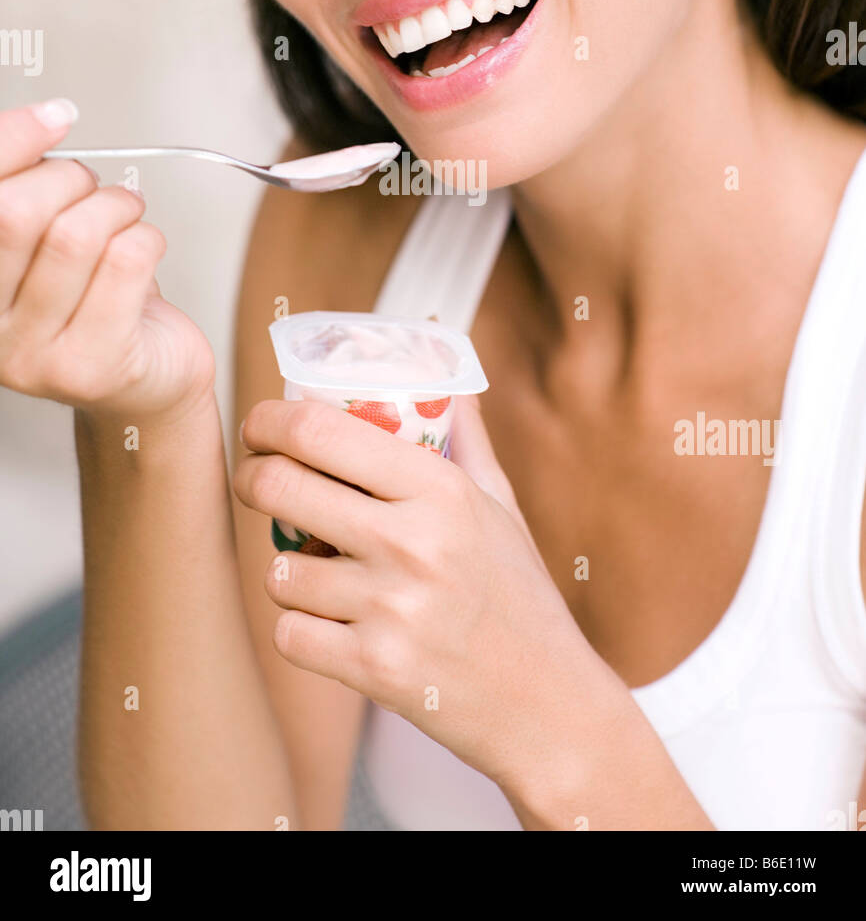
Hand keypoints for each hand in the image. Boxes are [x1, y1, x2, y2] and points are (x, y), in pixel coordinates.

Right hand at [0, 100, 214, 419]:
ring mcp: (27, 356)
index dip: (13, 141)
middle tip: (95, 191)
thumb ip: (26, 185)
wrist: (142, 382)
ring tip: (126, 217)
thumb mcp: (45, 237)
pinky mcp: (86, 367)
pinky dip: (147, 238)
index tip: (55, 118)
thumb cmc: (93, 301)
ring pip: (76, 236)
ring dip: (117, 208)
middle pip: (16, 214)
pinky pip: (125, 263)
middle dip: (71, 181)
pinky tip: (145, 251)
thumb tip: (45, 119)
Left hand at [234, 393, 586, 785]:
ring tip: (315, 571)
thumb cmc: (519, 596)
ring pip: (277, 570)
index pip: (322, 431)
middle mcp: (413, 542)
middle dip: (252, 477)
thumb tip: (446, 382)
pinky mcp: (374, 669)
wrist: (548, 704)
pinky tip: (331, 626)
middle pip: (281, 486)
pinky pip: (289, 634)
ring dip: (284, 569)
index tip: (260, 425)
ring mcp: (391, 609)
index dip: (271, 421)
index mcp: (441, 490)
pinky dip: (300, 631)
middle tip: (255, 480)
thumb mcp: (501, 506)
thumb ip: (466, 440)